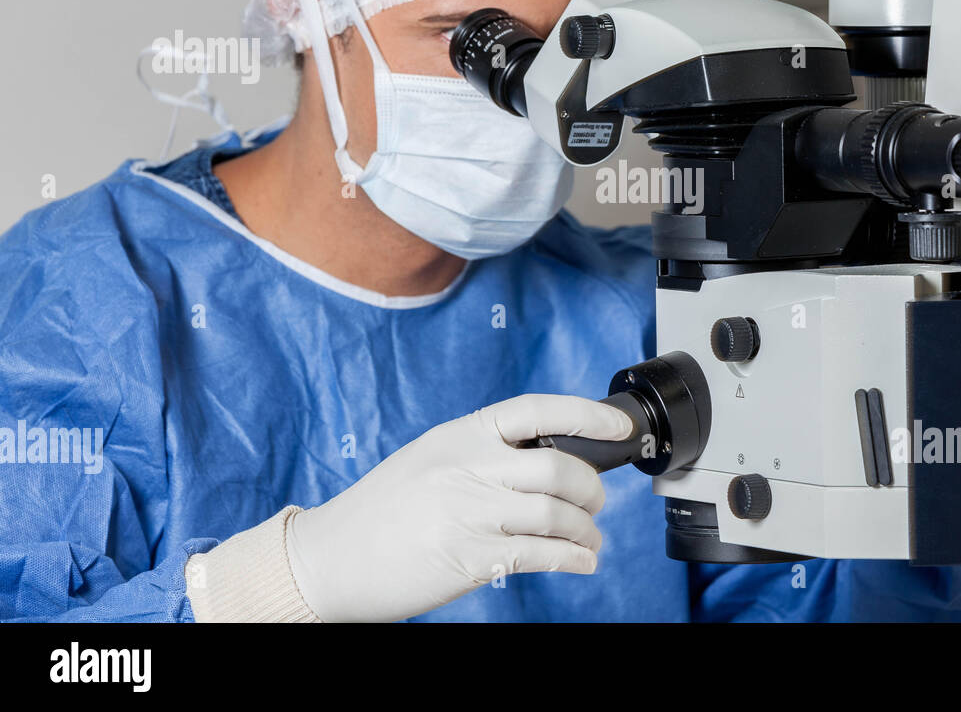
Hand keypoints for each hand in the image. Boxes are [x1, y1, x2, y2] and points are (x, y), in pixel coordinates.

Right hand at [284, 393, 633, 621]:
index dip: (587, 415)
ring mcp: (468, 512)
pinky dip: (572, 558)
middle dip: (591, 488)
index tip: (619, 425)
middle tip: (595, 502)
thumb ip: (483, 452)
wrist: (330, 557)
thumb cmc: (383, 508)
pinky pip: (540, 554)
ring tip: (588, 539)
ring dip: (586, 529)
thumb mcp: (431, 457)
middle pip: (557, 467)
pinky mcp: (469, 557)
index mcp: (460, 435)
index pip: (536, 411)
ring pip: (555, 513)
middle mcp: (467, 467)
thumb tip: (548, 456)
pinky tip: (581, 561)